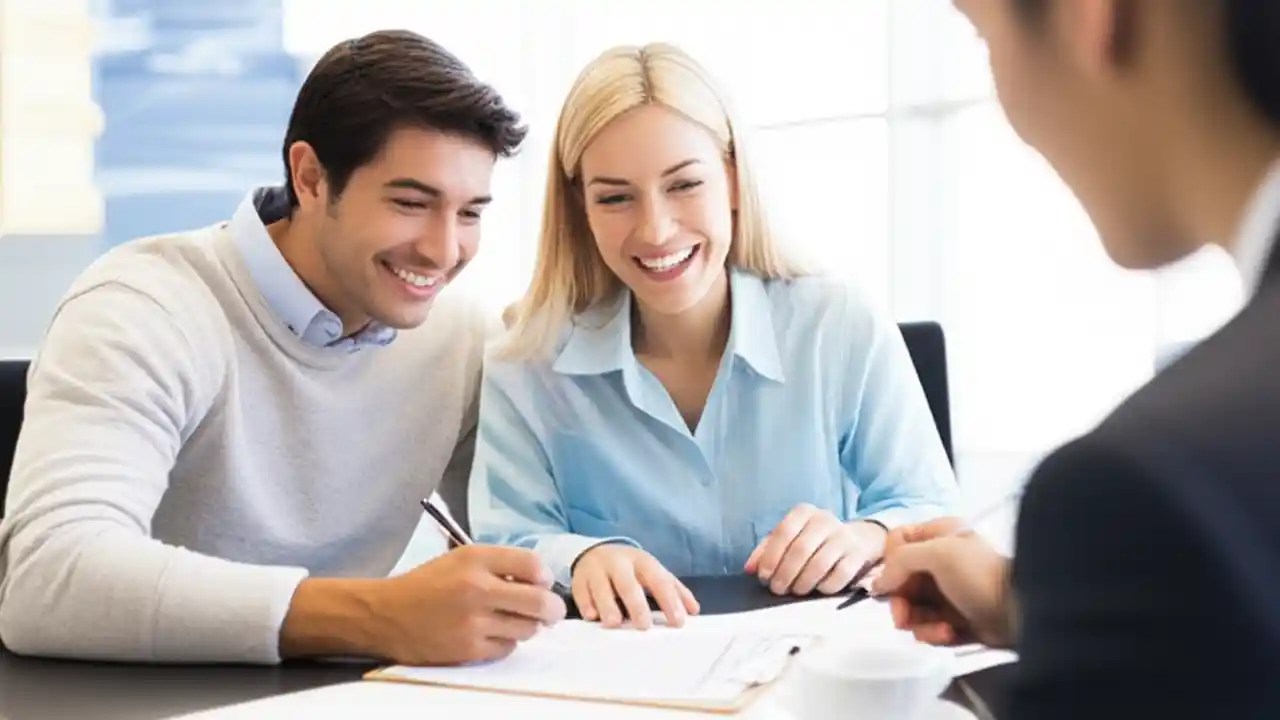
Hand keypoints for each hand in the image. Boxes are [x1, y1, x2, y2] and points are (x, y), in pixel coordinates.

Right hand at [374, 544, 566, 664]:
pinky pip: (507, 648)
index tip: (542, 583)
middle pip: (540, 602)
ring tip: (511, 620)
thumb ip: (500, 565)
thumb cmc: (428, 584)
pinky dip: (505, 642)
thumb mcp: (462, 558)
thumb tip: (542, 582)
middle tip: (552, 611)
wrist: (387, 614)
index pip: (533, 565)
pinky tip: (490, 634)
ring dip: (527, 626)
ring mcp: (473, 621)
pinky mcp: (468, 649)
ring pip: (528, 628)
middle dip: (553, 608)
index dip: (545, 577)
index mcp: (476, 558)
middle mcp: (477, 588)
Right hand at [572, 545, 699, 629]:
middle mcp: (619, 564)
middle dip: (636, 604)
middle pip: (628, 583)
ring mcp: (597, 570)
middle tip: (643, 626)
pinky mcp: (579, 580)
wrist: (594, 552)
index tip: (678, 622)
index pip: (659, 581)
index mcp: (642, 562)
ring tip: (614, 623)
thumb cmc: (630, 569)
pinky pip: (581, 592)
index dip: (669, 601)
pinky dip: (586, 604)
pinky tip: (592, 616)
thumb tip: (694, 610)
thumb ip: (674, 590)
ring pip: (602, 587)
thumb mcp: (652, 572)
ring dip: (607, 605)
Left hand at [744, 504, 886, 595]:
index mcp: (804, 512)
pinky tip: (817, 589)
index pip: (783, 532)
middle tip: (778, 589)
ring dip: (803, 583)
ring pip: (819, 564)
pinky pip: (839, 576)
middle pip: (800, 550)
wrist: (856, 540)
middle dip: (785, 574)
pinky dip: (825, 587)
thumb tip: (749, 568)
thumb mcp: (789, 539)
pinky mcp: (858, 555)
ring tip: (796, 590)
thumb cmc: (813, 541)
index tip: (764, 576)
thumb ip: (766, 551)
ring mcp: (844, 537)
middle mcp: (825, 520)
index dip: (771, 556)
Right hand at [871, 518, 1014, 647]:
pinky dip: (933, 633)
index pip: (897, 542)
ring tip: (939, 630)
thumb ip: (901, 560)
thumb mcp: (939, 554)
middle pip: (900, 580)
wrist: (1021, 613)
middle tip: (903, 618)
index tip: (890, 582)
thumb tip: (877, 583)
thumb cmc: (979, 575)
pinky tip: (949, 634)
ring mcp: (946, 592)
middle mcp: (940, 561)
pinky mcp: (953, 620)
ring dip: (918, 622)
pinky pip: (927, 627)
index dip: (889, 562)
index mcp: (939, 536)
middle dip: (900, 602)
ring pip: (910, 607)